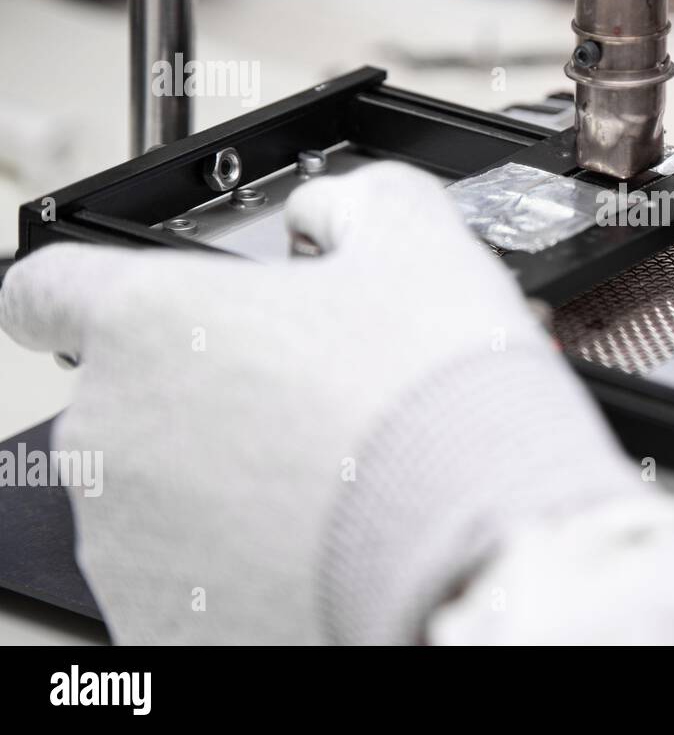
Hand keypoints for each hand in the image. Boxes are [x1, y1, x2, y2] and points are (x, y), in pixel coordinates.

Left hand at [0, 162, 639, 642]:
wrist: (478, 545)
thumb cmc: (436, 400)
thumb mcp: (420, 242)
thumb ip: (357, 201)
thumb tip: (333, 214)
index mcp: (151, 321)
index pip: (48, 289)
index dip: (84, 291)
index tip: (121, 312)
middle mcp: (112, 428)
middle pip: (131, 397)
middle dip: (206, 395)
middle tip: (306, 403)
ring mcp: (124, 537)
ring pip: (157, 492)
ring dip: (224, 480)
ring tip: (331, 480)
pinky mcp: (156, 619)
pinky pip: (185, 576)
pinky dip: (237, 561)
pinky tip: (318, 545)